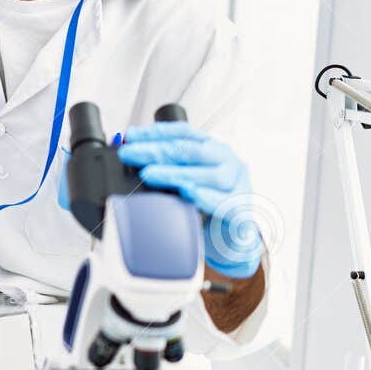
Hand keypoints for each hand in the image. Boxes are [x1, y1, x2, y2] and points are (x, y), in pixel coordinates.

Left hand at [117, 121, 261, 277]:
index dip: (157, 132)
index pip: (185, 133)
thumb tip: (131, 157)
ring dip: (176, 173)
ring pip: (211, 175)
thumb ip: (165, 168)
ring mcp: (238, 185)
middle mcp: (227, 162)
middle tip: (130, 154)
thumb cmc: (205, 204)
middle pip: (193, 151)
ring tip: (149, 174)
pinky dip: (206, 197)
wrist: (229, 237)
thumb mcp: (184, 180)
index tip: (131, 135)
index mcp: (212, 150)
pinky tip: (188, 192)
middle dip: (156, 151)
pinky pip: (225, 203)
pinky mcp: (240, 210)